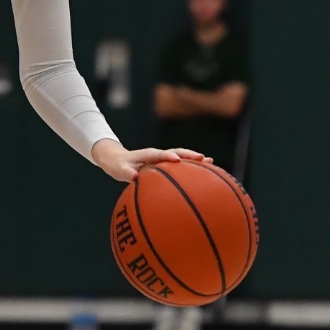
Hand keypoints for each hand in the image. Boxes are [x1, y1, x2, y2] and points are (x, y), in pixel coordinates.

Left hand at [93, 140, 207, 183]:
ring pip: (182, 157)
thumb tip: (133, 177)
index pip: (160, 154)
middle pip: (177, 152)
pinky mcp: (165, 164)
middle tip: (204, 158)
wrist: (119, 160)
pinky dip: (191, 167)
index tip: (178, 160)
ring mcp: (163, 159)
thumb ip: (126, 172)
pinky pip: (180, 164)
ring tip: (211, 162)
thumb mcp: (119, 170)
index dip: (168, 156)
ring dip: (194, 160)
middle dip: (189, 155)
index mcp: (148, 155)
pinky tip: (204, 173)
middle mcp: (158, 155)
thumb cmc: (119, 166)